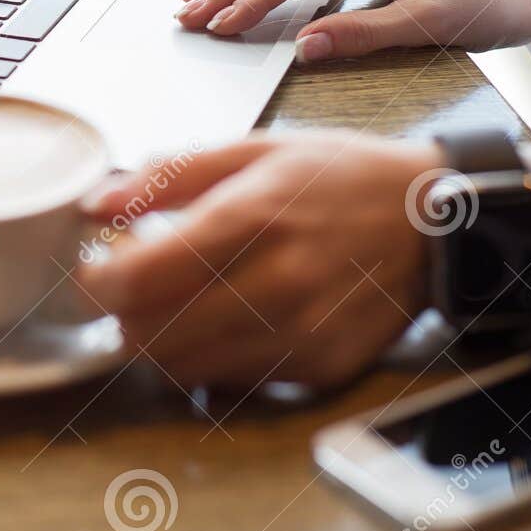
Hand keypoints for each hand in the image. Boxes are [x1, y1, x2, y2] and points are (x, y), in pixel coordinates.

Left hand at [77, 132, 442, 390]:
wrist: (435, 223)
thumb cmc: (341, 178)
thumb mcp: (256, 150)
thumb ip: (171, 174)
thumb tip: (97, 202)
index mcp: (252, 220)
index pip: (140, 279)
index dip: (97, 280)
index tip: (95, 267)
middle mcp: (275, 286)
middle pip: (149, 335)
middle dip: (121, 314)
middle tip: (130, 286)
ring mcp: (298, 337)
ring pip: (182, 368)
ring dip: (159, 341)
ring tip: (174, 302)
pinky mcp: (316, 370)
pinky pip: (230, 381)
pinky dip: (209, 357)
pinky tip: (225, 318)